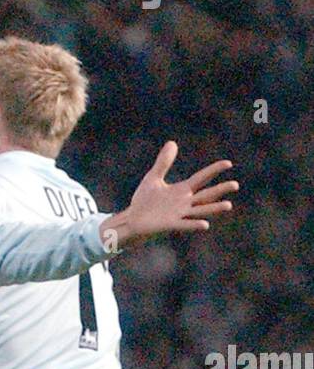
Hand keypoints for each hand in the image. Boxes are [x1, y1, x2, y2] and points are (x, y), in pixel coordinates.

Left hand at [102, 142, 236, 250]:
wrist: (133, 220)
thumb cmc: (144, 201)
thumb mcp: (153, 178)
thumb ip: (163, 162)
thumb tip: (172, 143)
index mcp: (182, 190)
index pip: (202, 178)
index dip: (214, 170)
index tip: (228, 163)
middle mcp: (184, 203)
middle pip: (206, 195)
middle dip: (220, 190)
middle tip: (236, 185)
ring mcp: (179, 214)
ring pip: (200, 210)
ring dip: (214, 208)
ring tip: (228, 205)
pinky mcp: (170, 225)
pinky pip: (185, 225)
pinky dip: (194, 224)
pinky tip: (205, 224)